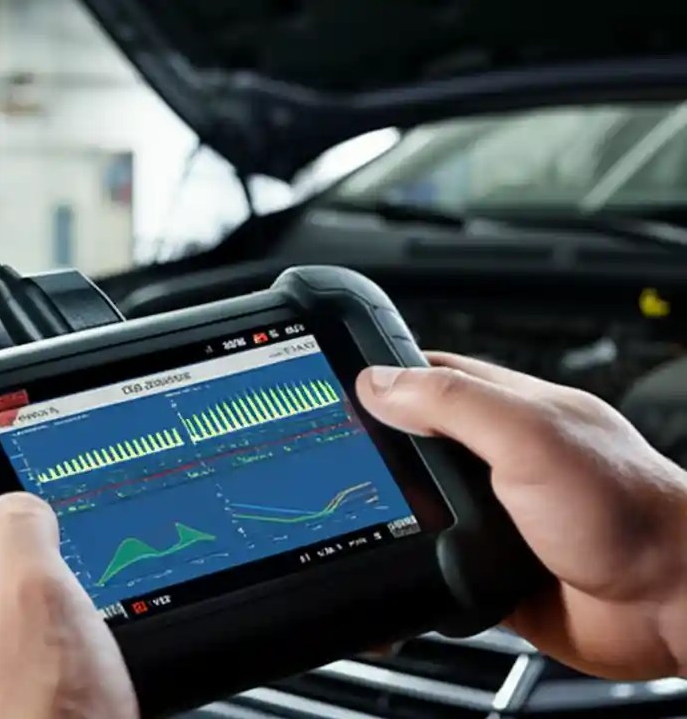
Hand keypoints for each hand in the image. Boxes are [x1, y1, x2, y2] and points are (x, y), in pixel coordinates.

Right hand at [357, 352, 686, 679]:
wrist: (669, 604)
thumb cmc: (627, 512)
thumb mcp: (529, 438)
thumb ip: (454, 405)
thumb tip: (378, 382)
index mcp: (507, 409)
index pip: (425, 375)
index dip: (376, 376)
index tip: (327, 384)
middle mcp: (497, 458)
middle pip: (408, 442)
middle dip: (369, 453)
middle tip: (328, 460)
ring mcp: (493, 514)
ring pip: (414, 506)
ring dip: (386, 515)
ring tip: (351, 515)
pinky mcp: (488, 570)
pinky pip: (428, 563)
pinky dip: (405, 567)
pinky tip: (392, 566)